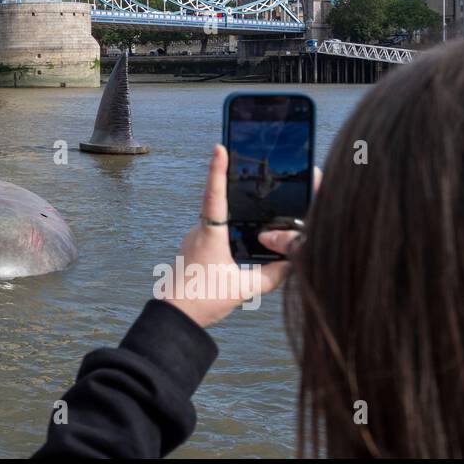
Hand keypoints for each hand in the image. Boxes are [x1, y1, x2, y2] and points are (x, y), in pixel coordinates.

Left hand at [161, 144, 311, 328]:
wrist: (172, 316)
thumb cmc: (201, 299)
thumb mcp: (242, 289)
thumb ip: (271, 277)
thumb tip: (291, 264)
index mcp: (209, 234)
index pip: (215, 195)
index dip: (218, 170)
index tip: (220, 147)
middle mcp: (199, 231)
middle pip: (219, 204)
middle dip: (233, 188)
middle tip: (244, 168)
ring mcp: (194, 240)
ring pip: (217, 221)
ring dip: (233, 215)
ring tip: (255, 209)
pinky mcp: (193, 250)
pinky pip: (213, 233)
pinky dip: (228, 232)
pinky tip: (241, 243)